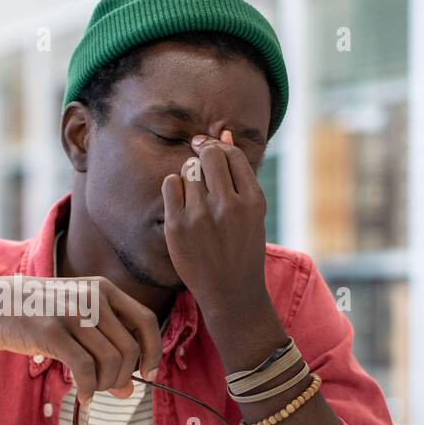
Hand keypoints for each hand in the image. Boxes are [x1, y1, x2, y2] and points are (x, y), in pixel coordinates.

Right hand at [0, 275, 161, 403]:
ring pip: (111, 362)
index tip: (148, 375)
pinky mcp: (52, 332)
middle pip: (129, 349)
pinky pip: (86, 370)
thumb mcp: (77, 320)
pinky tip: (82, 394)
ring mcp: (72, 312)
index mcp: (103, 289)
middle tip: (107, 388)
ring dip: (105, 385)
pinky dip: (89, 389)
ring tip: (91, 389)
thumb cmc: (40, 316)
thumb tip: (129, 391)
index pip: (147, 321)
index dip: (153, 352)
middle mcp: (92, 297)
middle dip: (123, 377)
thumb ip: (106, 348)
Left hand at [159, 129, 268, 317]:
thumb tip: (225, 132)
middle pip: (209, 156)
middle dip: (203, 155)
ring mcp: (200, 217)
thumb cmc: (242, 247)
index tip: (211, 150)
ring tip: (196, 195)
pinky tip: (182, 201)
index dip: (219, 147)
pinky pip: (171, 183)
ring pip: (188, 169)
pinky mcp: (177, 226)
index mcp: (252, 201)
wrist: (230, 292)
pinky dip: (175, 187)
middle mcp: (228, 206)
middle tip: (200, 164)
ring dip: (190, 176)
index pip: (232, 155)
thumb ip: (239, 173)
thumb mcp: (252, 211)